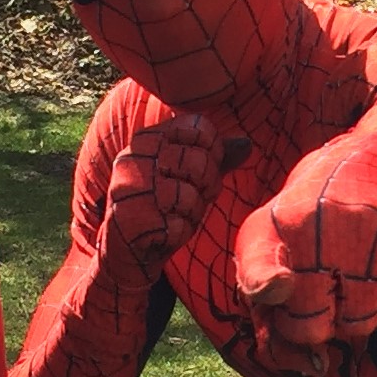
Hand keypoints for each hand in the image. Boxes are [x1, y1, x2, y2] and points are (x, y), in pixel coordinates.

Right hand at [99, 112, 241, 278]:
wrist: (129, 250)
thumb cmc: (164, 207)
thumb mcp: (190, 178)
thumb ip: (216, 158)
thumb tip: (247, 144)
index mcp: (147, 138)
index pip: (199, 127)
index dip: (213, 151)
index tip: (199, 171)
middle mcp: (133, 158)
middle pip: (199, 160)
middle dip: (206, 184)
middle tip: (189, 197)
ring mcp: (130, 188)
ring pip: (190, 193)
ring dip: (193, 210)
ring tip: (175, 214)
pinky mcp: (132, 218)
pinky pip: (178, 223)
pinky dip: (181, 230)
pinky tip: (165, 231)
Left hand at [232, 126, 376, 376]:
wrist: (368, 163)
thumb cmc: (304, 225)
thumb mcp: (266, 250)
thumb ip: (267, 315)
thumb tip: (316, 366)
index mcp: (274, 229)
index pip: (262, 271)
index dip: (268, 285)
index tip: (279, 288)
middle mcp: (319, 226)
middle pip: (314, 326)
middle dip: (316, 323)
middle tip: (321, 290)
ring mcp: (368, 232)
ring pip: (362, 322)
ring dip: (357, 313)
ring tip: (351, 273)